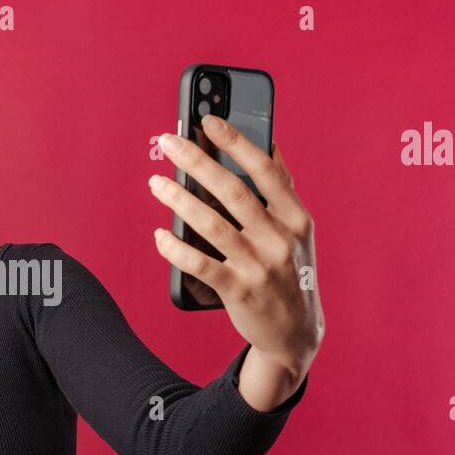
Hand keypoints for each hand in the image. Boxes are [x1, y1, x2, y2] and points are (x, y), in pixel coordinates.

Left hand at [148, 115, 324, 378]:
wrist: (296, 333)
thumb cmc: (292, 272)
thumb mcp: (299, 232)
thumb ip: (283, 190)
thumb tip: (269, 142)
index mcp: (297, 218)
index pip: (266, 170)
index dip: (236, 143)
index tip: (208, 120)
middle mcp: (280, 240)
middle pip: (232, 192)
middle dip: (197, 162)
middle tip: (168, 143)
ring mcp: (259, 267)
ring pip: (211, 225)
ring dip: (179, 200)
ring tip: (155, 184)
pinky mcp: (239, 292)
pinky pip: (200, 265)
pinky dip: (176, 249)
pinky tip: (160, 236)